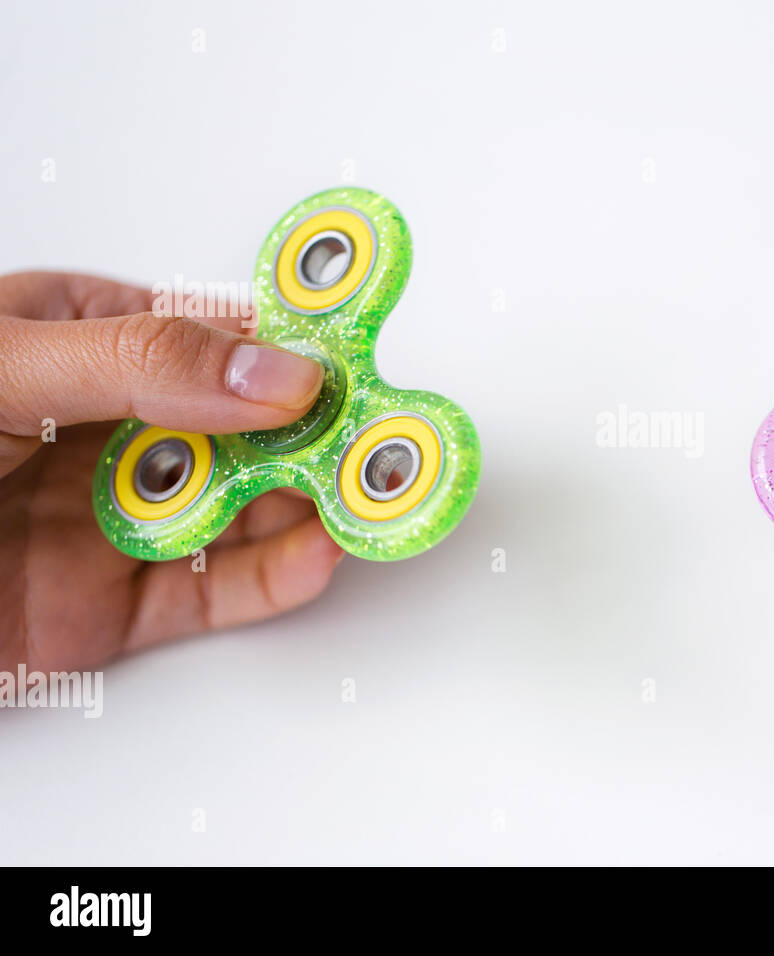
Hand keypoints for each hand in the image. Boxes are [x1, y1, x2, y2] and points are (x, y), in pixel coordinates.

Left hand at [0, 271, 342, 672]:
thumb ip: (138, 365)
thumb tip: (269, 371)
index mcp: (78, 338)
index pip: (211, 333)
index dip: (292, 342)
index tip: (358, 350)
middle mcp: (108, 426)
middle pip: (245, 422)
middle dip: (320, 429)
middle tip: (387, 433)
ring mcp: (116, 515)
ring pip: (245, 505)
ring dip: (314, 500)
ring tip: (373, 494)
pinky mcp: (117, 602)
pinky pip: (217, 586)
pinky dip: (277, 576)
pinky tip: (318, 553)